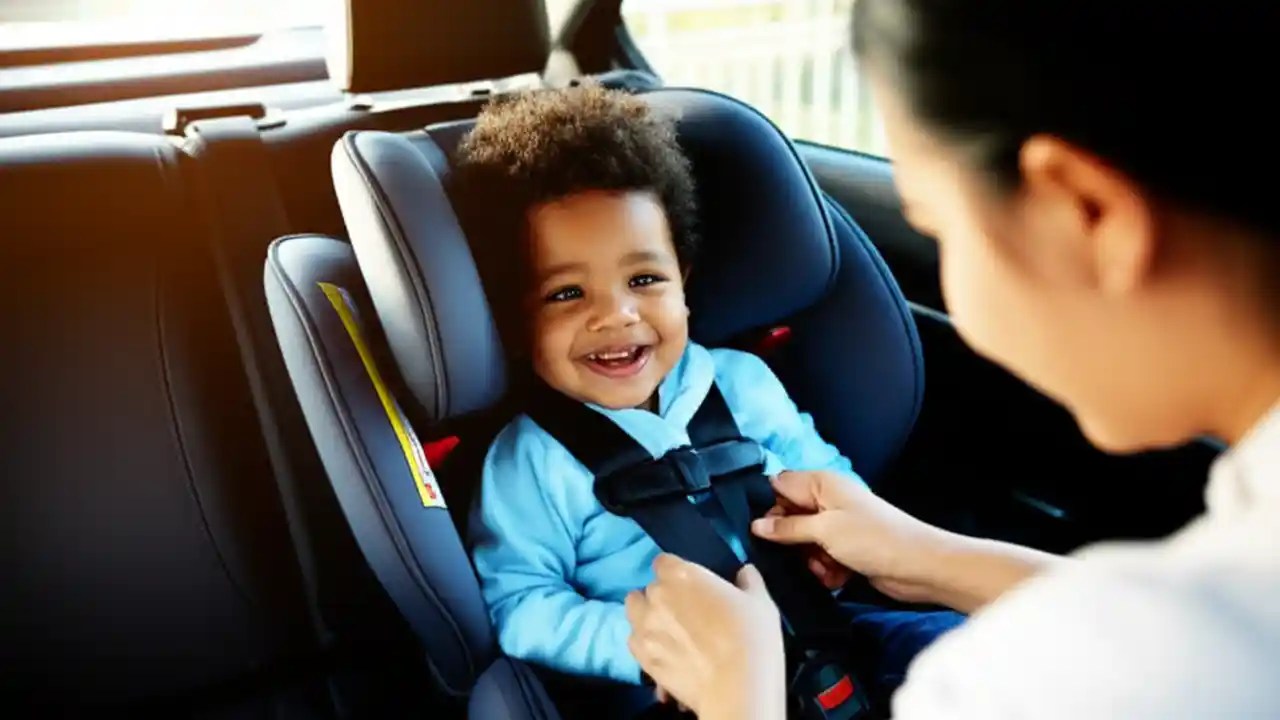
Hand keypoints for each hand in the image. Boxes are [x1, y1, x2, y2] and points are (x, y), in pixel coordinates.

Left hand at [626, 555, 786, 719]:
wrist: (737, 687)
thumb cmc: (751, 637)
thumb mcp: (759, 602)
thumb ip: (749, 581)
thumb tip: (744, 572)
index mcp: (681, 575)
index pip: (664, 561)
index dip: (675, 571)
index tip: (690, 584)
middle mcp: (656, 597)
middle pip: (650, 588)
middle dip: (664, 595)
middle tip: (685, 610)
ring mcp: (645, 628)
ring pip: (634, 612)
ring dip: (646, 615)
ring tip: (667, 629)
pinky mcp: (642, 658)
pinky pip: (634, 642)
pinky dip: (646, 644)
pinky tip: (664, 652)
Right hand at [752, 471, 952, 603]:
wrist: (919, 566)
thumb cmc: (875, 539)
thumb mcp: (824, 530)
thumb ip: (788, 527)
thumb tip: (758, 525)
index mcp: (822, 484)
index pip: (780, 486)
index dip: (770, 507)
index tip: (765, 530)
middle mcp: (828, 501)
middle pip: (789, 517)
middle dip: (790, 540)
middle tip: (800, 553)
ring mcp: (838, 526)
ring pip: (803, 542)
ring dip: (809, 559)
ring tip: (825, 567)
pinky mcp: (847, 549)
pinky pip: (821, 558)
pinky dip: (825, 569)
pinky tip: (836, 577)